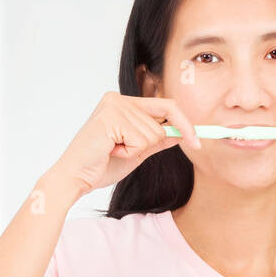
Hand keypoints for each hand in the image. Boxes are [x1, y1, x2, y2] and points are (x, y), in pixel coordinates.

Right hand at [49, 91, 202, 198]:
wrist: (76, 177)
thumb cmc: (101, 165)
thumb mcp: (137, 152)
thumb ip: (157, 141)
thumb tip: (182, 135)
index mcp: (125, 103)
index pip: (166, 106)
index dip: (185, 125)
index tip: (199, 142)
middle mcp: (120, 98)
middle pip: (162, 125)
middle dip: (148, 146)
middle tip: (122, 151)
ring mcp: (115, 105)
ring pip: (153, 135)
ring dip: (136, 151)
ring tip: (113, 150)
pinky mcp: (112, 116)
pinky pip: (141, 141)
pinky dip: (129, 152)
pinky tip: (110, 151)